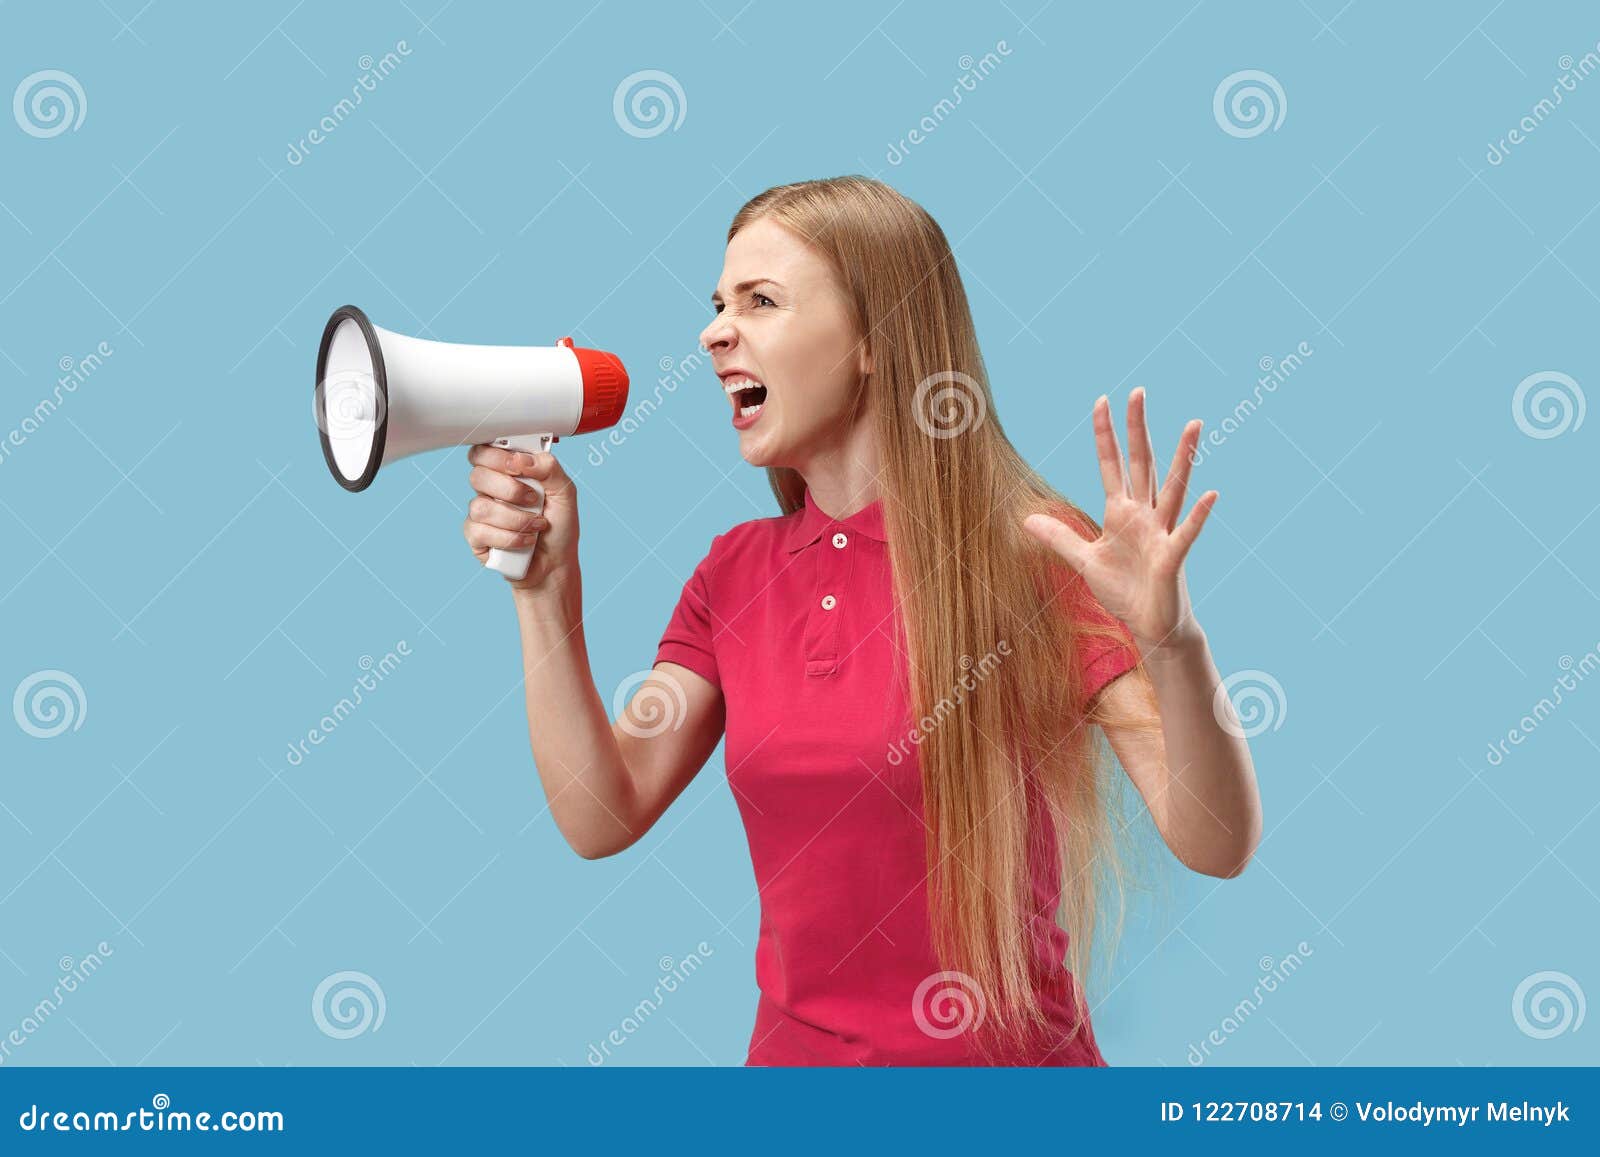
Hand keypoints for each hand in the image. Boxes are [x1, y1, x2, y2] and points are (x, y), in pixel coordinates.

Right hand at [462, 445, 580, 593]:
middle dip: (510, 490)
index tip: (518, 466)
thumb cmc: (559, 526)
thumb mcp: (565, 492)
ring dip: (516, 519)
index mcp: (508, 472)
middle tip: (533, 500)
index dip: (496, 456)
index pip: (484, 452)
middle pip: (478, 476)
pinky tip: (525, 541)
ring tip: (536, 525)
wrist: (557, 563)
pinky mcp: (476, 537)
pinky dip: (510, 538)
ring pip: (481, 507)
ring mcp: (481, 514)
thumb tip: (521, 458)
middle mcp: (490, 490)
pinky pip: (481, 532)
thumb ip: (549, 467)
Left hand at [1021, 388, 1214, 656]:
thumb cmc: (1124, 590)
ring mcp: (1161, 533)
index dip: (1106, 435)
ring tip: (1193, 424)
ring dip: (1183, 457)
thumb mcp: (1084, 561)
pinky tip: (1212, 493)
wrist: (1150, 625)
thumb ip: (1060, 538)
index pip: (1111, 464)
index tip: (1102, 400)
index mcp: (1121, 512)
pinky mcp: (1172, 558)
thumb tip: (1027, 520)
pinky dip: (1198, 515)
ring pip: (1173, 488)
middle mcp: (1144, 515)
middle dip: (1138, 429)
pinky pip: (1186, 532)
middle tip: (1138, 391)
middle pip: (1142, 463)